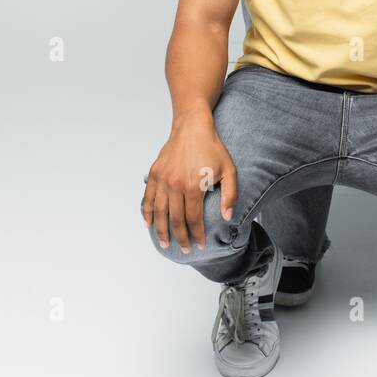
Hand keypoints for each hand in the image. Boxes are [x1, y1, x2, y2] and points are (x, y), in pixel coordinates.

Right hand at [141, 115, 236, 254]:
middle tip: (185, 250)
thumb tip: (227, 217)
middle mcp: (175, 185)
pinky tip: (148, 223)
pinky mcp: (154, 173)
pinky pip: (147, 197)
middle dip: (180, 238)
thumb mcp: (229, 170)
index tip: (200, 245)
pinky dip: (146, 212)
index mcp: (193, 186)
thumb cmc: (212, 147)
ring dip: (161, 230)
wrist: (192, 126)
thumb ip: (230, 195)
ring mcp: (163, 179)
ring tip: (165, 243)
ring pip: (159, 212)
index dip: (197, 235)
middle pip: (176, 219)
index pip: (194, 219)